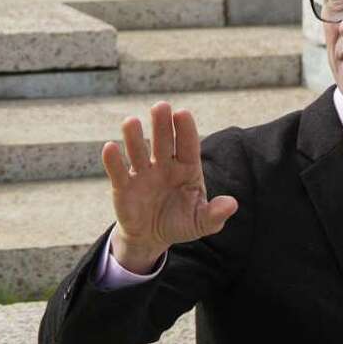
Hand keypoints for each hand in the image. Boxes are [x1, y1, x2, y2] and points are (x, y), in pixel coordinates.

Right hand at [101, 102, 237, 271]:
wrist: (152, 237)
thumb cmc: (180, 223)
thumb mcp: (201, 223)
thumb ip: (215, 214)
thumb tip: (232, 204)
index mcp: (186, 169)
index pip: (188, 146)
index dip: (185, 131)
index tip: (183, 113)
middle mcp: (164, 166)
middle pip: (163, 142)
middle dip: (162, 125)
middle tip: (161, 106)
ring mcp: (142, 174)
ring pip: (138, 151)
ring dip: (134, 137)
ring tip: (131, 121)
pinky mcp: (123, 187)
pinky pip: (118, 172)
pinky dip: (113, 160)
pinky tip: (110, 147)